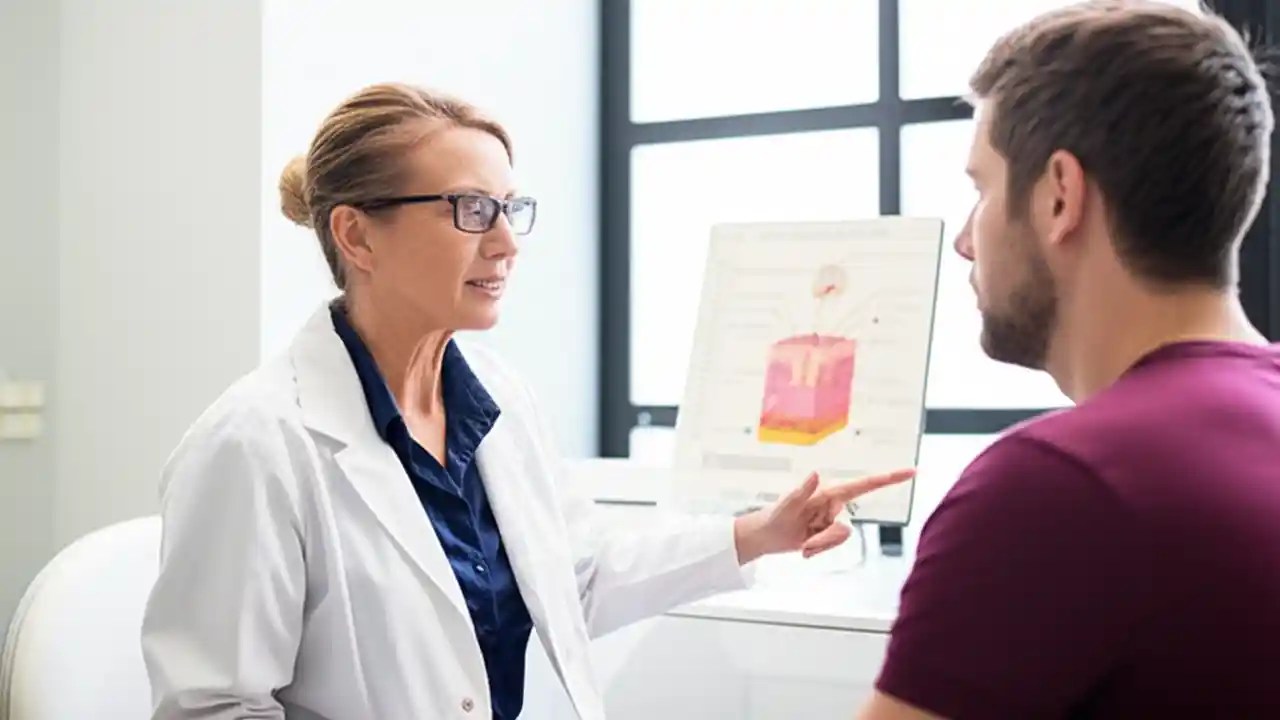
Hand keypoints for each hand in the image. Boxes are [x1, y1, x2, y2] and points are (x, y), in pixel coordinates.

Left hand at [733, 468, 915, 563]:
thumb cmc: (774, 516)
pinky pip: (834, 545)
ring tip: (803, 546)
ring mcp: (831, 520)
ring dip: (822, 545)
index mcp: (828, 493)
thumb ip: (802, 490)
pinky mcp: (828, 533)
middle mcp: (833, 505)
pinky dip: (820, 549)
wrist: (765, 535)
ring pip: (841, 537)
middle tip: (805, 545)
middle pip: (846, 526)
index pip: (863, 485)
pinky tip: (805, 548)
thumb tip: (816, 473)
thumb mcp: (786, 505)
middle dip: (826, 540)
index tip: (910, 472)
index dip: (888, 479)